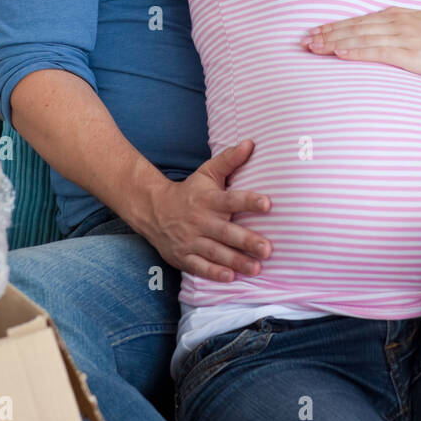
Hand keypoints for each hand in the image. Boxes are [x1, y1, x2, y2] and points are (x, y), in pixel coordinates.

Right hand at [141, 139, 272, 281]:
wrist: (153, 209)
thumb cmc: (190, 191)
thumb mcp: (207, 173)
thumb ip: (230, 160)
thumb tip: (251, 143)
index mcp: (209, 200)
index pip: (231, 200)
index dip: (248, 201)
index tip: (267, 204)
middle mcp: (200, 221)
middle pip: (225, 231)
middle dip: (246, 240)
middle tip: (268, 248)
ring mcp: (191, 240)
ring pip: (215, 252)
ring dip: (236, 261)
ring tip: (257, 268)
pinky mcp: (183, 256)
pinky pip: (199, 267)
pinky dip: (213, 273)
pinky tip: (230, 278)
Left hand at [300, 6, 420, 86]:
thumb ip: (403, 28)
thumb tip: (383, 33)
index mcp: (401, 15)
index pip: (360, 19)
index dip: (336, 25)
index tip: (315, 30)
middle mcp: (400, 21)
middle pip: (355, 26)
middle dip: (327, 33)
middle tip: (304, 40)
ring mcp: (405, 36)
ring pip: (361, 37)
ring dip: (334, 42)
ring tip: (313, 47)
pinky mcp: (411, 53)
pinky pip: (377, 51)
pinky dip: (356, 51)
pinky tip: (339, 53)